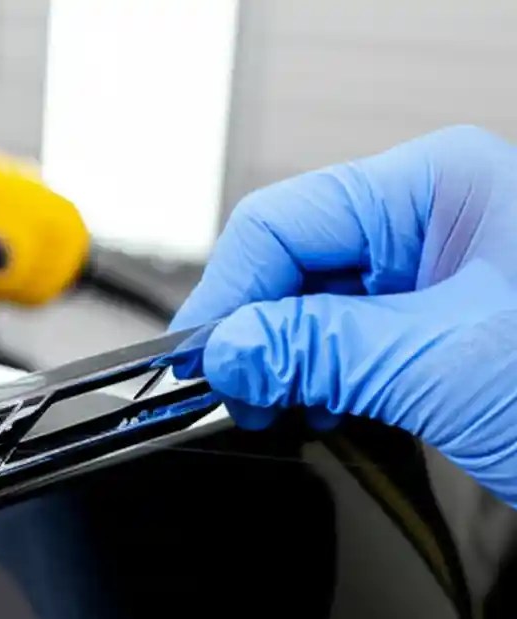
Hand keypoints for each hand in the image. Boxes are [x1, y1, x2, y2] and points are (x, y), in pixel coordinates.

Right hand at [171, 125, 516, 504]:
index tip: (199, 360)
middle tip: (232, 394)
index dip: (229, 294)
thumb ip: (317, 350)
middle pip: (294, 262)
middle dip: (255, 331)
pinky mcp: (436, 321)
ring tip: (277, 408)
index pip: (284, 223)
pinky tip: (314, 406)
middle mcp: (431, 218)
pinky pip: (347, 336)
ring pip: (314, 304)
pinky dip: (318, 375)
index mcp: (438, 187)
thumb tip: (225, 349)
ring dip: (283, 359)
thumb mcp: (441, 364)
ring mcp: (434, 270)